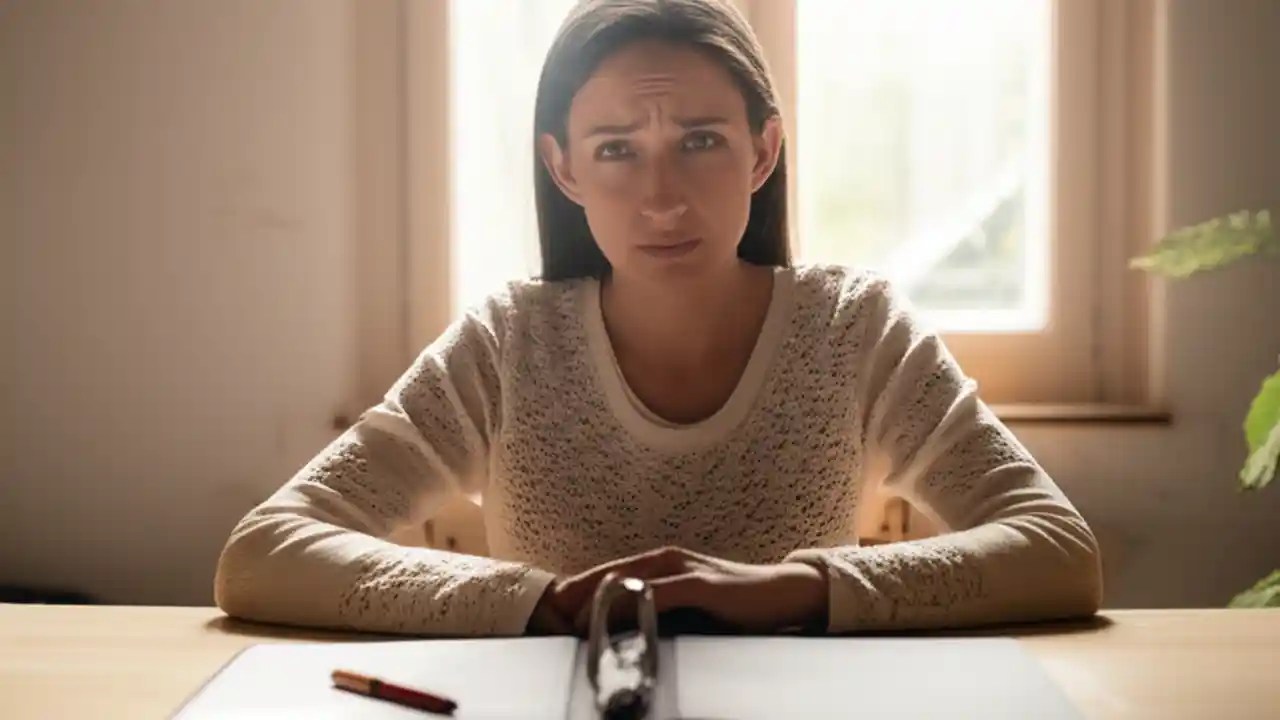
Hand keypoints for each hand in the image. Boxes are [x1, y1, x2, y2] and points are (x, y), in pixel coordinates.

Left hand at [530, 547, 828, 636]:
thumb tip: (629, 629)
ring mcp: (684, 569)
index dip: (582, 588)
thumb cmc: (735, 603)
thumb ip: (661, 610)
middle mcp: (668, 559)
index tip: (556, 607)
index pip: (612, 573)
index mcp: (663, 563)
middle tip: (552, 611)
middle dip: (579, 591)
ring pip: (629, 579)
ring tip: (573, 618)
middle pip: (611, 573)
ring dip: (598, 598)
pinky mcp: (701, 583)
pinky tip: (618, 613)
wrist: (782, 593)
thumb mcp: (691, 606)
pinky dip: (635, 603)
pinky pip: (660, 592)